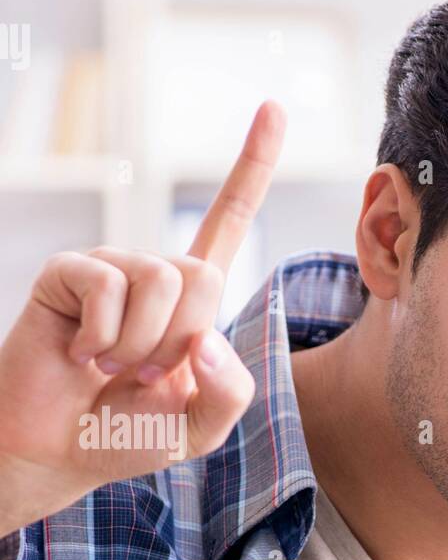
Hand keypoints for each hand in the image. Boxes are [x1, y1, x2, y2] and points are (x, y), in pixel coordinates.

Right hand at [0, 99, 285, 536]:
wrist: (61, 452)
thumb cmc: (127, 433)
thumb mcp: (202, 425)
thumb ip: (230, 390)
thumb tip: (205, 338)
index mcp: (191, 301)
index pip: (227, 223)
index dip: (251, 169)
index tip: (274, 108)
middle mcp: (152, 273)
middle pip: (203, 273)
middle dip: (181, 339)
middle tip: (144, 373)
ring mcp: (109, 268)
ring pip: (162, 282)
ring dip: (141, 346)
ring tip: (112, 368)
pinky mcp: (68, 273)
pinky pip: (110, 287)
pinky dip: (104, 338)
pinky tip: (83, 355)